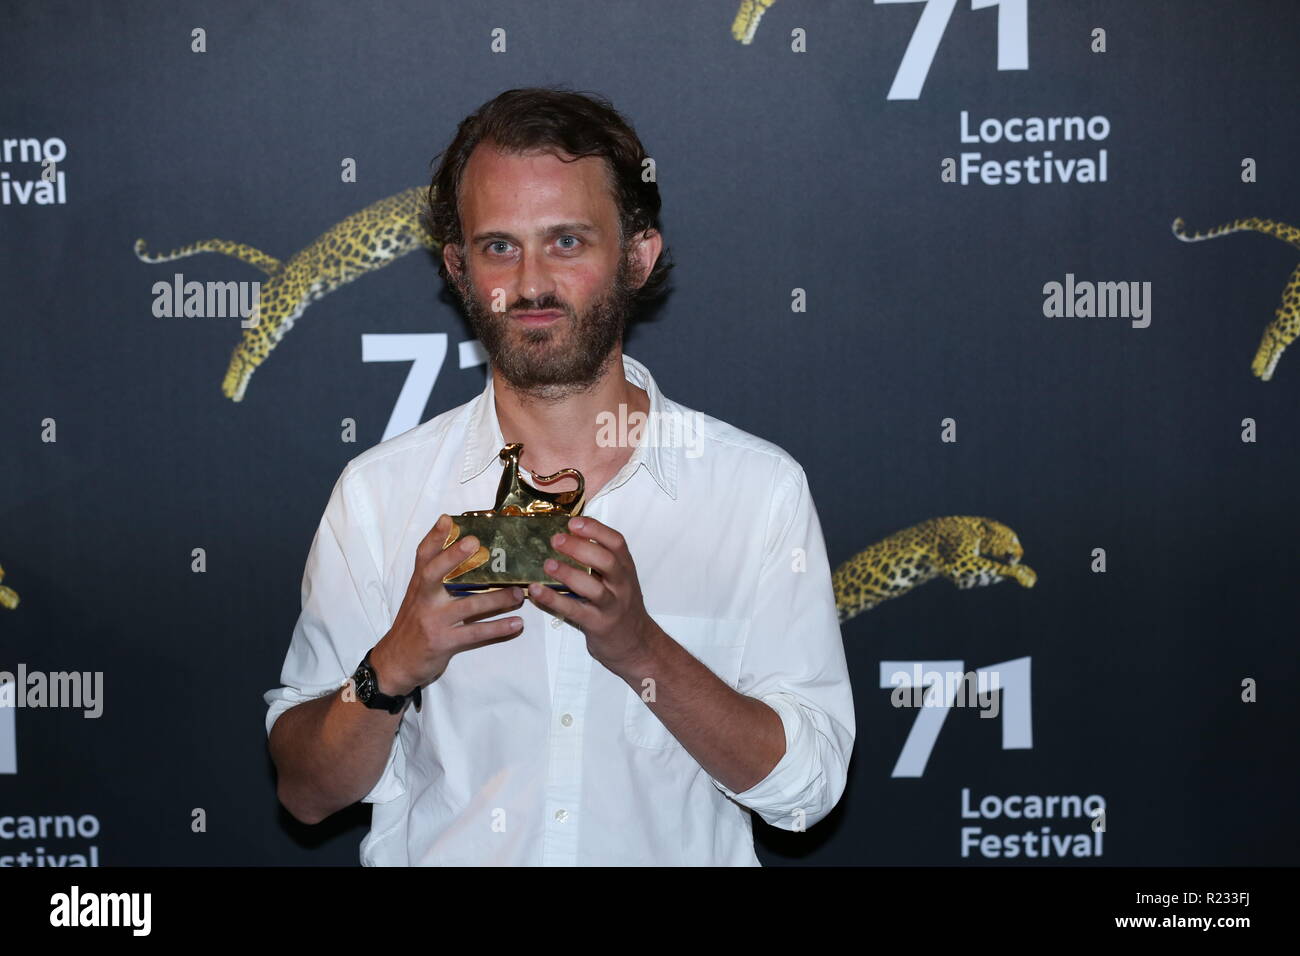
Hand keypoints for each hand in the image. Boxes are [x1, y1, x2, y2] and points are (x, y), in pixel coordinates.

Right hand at [370, 514, 525, 694]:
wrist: (396, 663)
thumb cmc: (414, 625)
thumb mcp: (418, 599)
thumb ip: (434, 579)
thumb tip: (460, 552)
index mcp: (418, 586)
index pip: (423, 557)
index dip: (434, 537)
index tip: (447, 519)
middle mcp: (423, 600)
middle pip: (434, 573)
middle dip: (452, 557)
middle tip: (475, 543)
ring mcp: (433, 621)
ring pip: (468, 606)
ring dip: (497, 599)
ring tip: (520, 594)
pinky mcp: (443, 642)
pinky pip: (475, 633)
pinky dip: (498, 629)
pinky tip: (516, 624)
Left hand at [527, 516, 657, 672]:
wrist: (636, 644)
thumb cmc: (620, 606)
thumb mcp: (618, 580)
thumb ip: (601, 560)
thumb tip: (568, 536)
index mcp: (626, 569)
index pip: (616, 542)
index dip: (595, 529)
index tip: (573, 522)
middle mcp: (622, 585)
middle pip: (606, 561)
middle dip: (580, 547)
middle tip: (556, 539)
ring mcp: (611, 606)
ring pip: (593, 588)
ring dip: (568, 574)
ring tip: (547, 564)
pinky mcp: (598, 625)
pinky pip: (574, 611)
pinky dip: (553, 600)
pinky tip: (536, 591)